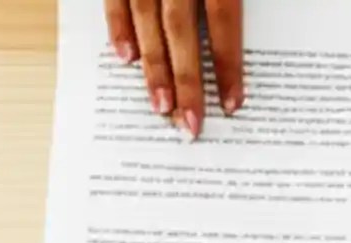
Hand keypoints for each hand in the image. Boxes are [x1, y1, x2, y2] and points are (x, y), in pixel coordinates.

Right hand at [104, 0, 244, 139]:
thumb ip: (228, 1)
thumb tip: (234, 34)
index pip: (223, 20)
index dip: (227, 63)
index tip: (232, 103)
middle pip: (181, 31)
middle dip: (186, 80)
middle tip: (190, 121)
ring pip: (146, 20)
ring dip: (153, 66)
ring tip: (161, 105)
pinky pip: (115, 0)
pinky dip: (118, 28)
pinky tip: (126, 57)